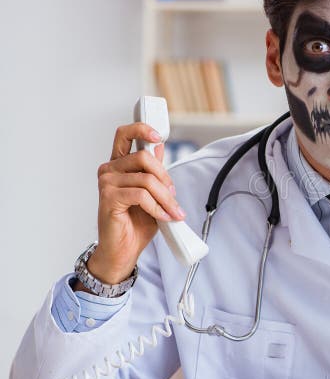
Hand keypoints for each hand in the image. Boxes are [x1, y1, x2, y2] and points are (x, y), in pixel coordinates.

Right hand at [88, 123, 184, 284]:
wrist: (124, 249)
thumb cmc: (135, 223)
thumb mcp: (152, 193)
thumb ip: (153, 171)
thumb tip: (159, 148)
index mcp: (119, 165)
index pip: (124, 135)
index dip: (141, 129)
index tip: (158, 136)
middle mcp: (110, 170)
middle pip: (144, 157)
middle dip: (166, 178)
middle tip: (174, 197)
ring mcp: (107, 183)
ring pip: (147, 179)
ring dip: (166, 198)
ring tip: (173, 212)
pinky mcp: (109, 198)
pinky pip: (141, 195)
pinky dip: (157, 207)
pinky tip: (163, 217)